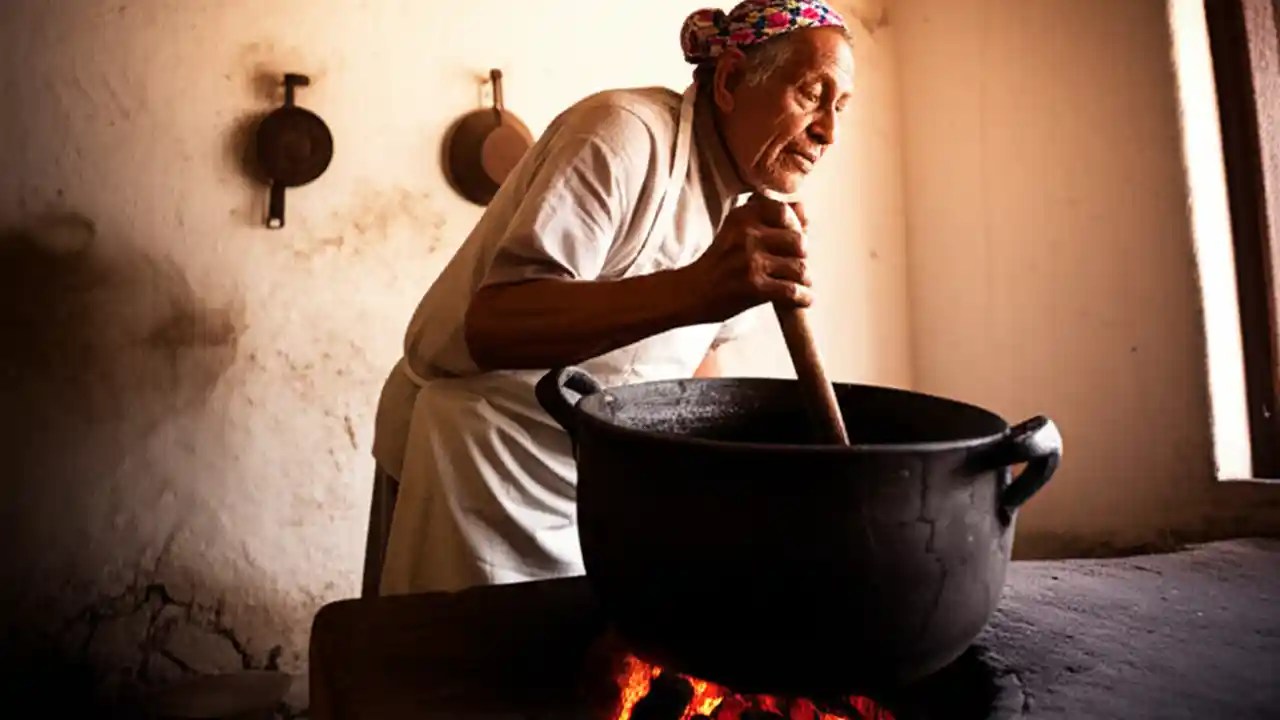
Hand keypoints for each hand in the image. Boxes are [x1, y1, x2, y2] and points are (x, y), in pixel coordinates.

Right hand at [679, 194, 812, 323]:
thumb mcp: (736, 231)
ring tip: (800, 285)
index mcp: (743, 217)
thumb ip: (768, 218)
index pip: (784, 211)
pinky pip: (792, 291)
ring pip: (799, 267)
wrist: (689, 293)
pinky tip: (802, 299)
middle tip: (795, 266)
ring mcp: (750, 261)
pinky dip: (803, 298)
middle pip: (798, 241)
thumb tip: (803, 207)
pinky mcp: (754, 286)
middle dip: (802, 256)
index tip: (791, 240)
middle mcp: (747, 235)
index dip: (796, 226)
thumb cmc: (717, 265)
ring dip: (805, 280)